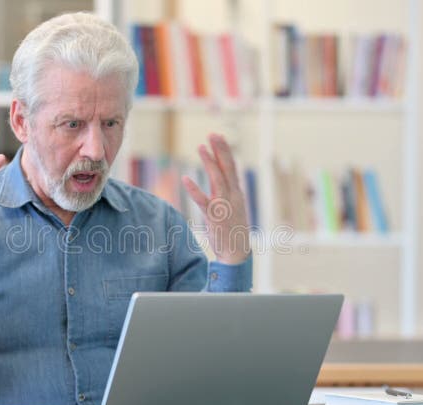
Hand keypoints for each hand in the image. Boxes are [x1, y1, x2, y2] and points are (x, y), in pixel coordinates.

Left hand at [181, 134, 250, 264]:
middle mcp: (232, 196)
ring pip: (217, 179)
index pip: (231, 167)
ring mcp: (224, 206)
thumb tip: (217, 174)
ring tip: (201, 147)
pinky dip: (194, 189)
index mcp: (236, 193)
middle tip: (213, 134)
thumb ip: (224, 190)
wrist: (237, 252)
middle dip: (220, 150)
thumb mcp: (231, 205)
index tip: (218, 136)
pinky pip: (203, 201)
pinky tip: (185, 178)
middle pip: (227, 168)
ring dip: (209, 162)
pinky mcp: (214, 217)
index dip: (224, 151)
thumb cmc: (232, 229)